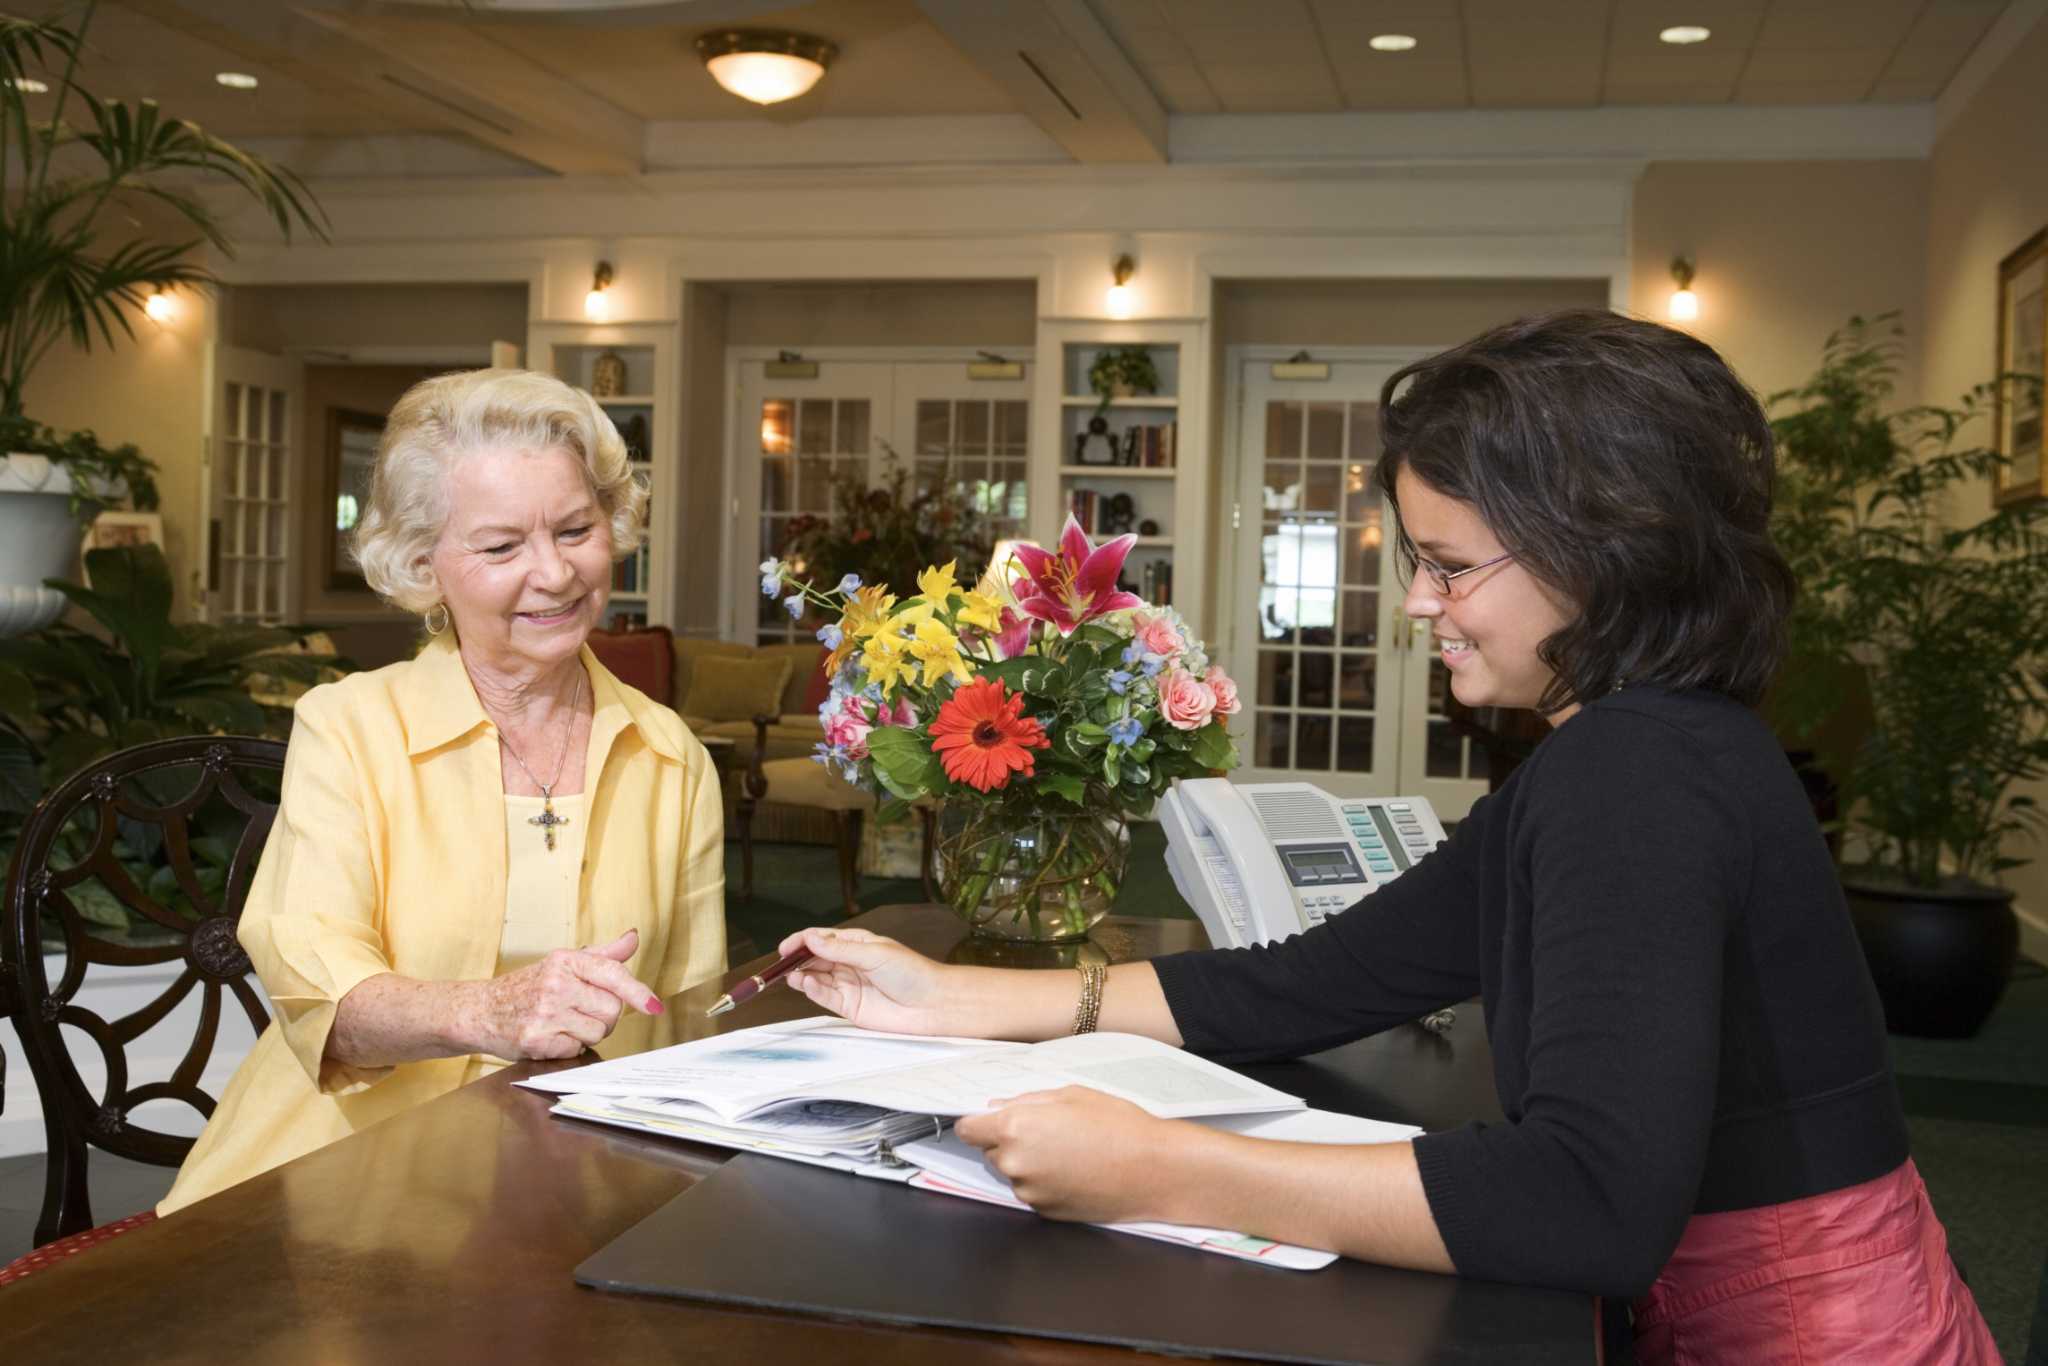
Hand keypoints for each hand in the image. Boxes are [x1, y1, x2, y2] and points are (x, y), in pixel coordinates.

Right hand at [472, 928, 662, 1059]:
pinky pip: (576, 1050)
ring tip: (563, 1024)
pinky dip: (568, 1048)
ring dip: (586, 1033)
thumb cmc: (525, 988)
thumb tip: (633, 938)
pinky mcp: (536, 1041)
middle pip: (612, 1010)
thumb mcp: (562, 963)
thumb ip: (602, 954)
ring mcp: (545, 1013)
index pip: (613, 973)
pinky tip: (552, 1037)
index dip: (638, 992)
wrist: (479, 1011)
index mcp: (565, 960)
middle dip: (603, 1016)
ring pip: (597, 1032)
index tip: (654, 1006)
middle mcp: (556, 984)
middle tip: (580, 1011)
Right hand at [777, 926, 958, 1034]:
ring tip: (792, 974)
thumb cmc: (913, 973)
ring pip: (816, 978)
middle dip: (797, 959)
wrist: (932, 1004)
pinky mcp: (849, 1007)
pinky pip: (824, 997)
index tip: (786, 946)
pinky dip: (812, 990)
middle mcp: (851, 964)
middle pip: (815, 959)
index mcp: (858, 945)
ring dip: (801, 975)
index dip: (802, 941)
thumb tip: (811, 939)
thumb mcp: (875, 954)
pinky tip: (805, 984)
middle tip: (781, 962)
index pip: (823, 939)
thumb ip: (840, 950)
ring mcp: (849, 985)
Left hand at [953, 1086, 1180, 1223]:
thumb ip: (1026, 1101)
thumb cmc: (1118, 1125)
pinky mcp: (1045, 1212)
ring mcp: (1030, 1192)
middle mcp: (1015, 1164)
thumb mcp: (1071, 1095)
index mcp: (1015, 1129)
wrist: (1154, 1170)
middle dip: (1009, 1140)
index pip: (968, 1129)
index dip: (975, 1122)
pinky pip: (1033, 1191)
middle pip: (991, 1151)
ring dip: (1028, 1162)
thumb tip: (997, 1107)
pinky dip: (1045, 1181)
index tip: (985, 1120)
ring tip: (1069, 1150)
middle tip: (1047, 1129)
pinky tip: (1075, 1170)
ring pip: (1013, 1172)